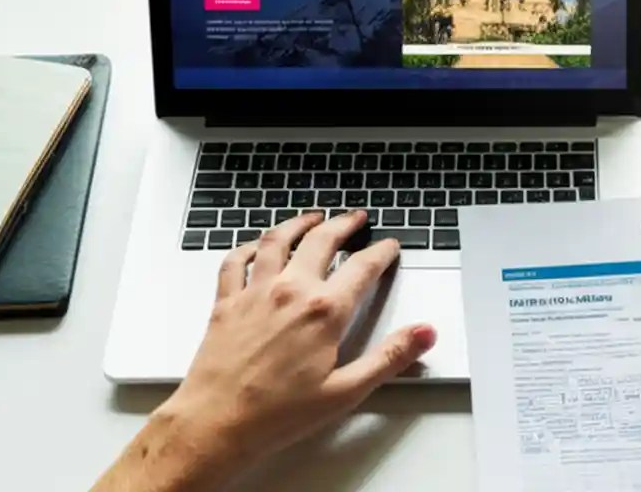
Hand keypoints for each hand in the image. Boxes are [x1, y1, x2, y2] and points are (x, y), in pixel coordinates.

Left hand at [95, 212, 435, 490]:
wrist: (216, 423)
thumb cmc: (277, 414)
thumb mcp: (346, 391)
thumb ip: (389, 357)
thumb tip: (424, 333)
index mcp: (324, 312)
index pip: (362, 267)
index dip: (380, 252)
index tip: (388, 247)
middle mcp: (290, 291)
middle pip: (321, 241)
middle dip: (342, 224)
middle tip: (355, 217)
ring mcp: (255, 293)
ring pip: (277, 240)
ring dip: (298, 223)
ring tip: (312, 217)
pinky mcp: (226, 303)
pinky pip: (235, 261)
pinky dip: (248, 247)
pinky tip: (255, 245)